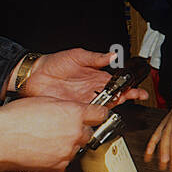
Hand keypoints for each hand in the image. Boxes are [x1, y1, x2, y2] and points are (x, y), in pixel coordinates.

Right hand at [0, 97, 108, 171]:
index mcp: (73, 114)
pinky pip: (65, 161)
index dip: (97, 114)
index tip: (97, 116)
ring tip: (47, 139)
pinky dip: (58, 157)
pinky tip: (44, 150)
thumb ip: (64, 107)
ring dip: (67, 144)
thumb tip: (70, 110)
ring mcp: (68, 151)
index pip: (100, 114)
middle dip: (79, 131)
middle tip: (62, 129)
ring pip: (76, 147)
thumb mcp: (44, 101)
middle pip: (88, 133)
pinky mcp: (60, 166)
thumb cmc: (15, 119)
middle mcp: (75, 133)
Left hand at [18, 48, 148, 104]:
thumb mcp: (77, 56)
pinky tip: (103, 114)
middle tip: (137, 97)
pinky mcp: (75, 109)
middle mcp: (92, 90)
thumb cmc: (53, 63)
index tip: (138, 90)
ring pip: (104, 107)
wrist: (33, 76)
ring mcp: (84, 101)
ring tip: (122, 102)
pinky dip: (97, 115)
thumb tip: (113, 56)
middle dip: (128, 97)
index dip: (129, 87)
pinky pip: (89, 114)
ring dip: (115, 106)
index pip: (116, 83)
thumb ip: (96, 58)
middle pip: (115, 97)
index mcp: (96, 77)